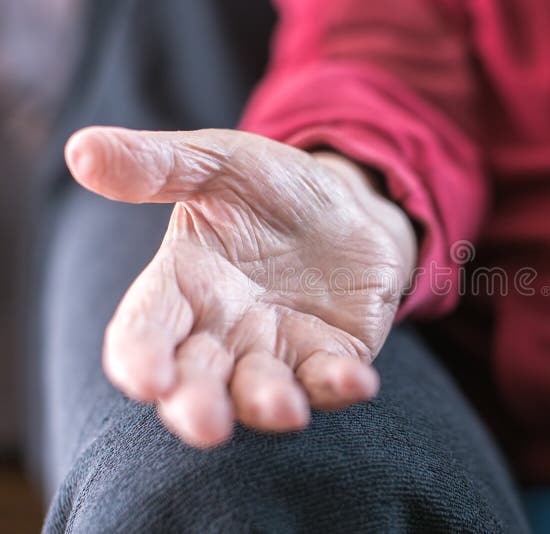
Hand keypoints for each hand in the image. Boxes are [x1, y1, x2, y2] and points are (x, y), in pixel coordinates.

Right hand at [65, 127, 416, 446]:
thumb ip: (158, 165)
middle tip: (205, 425)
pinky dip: (342, 383)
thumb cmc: (273, 190)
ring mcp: (280, 350)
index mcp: (183, 287)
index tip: (146, 379)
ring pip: (263, 392)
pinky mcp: (333, 355)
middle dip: (198, 406)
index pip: (145, 331)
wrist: (347, 204)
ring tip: (284, 410)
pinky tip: (359, 379)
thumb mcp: (219, 163)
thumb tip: (79, 150)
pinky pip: (332, 377)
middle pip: (198, 382)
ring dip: (269, 404)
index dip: (140, 358)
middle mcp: (224, 332)